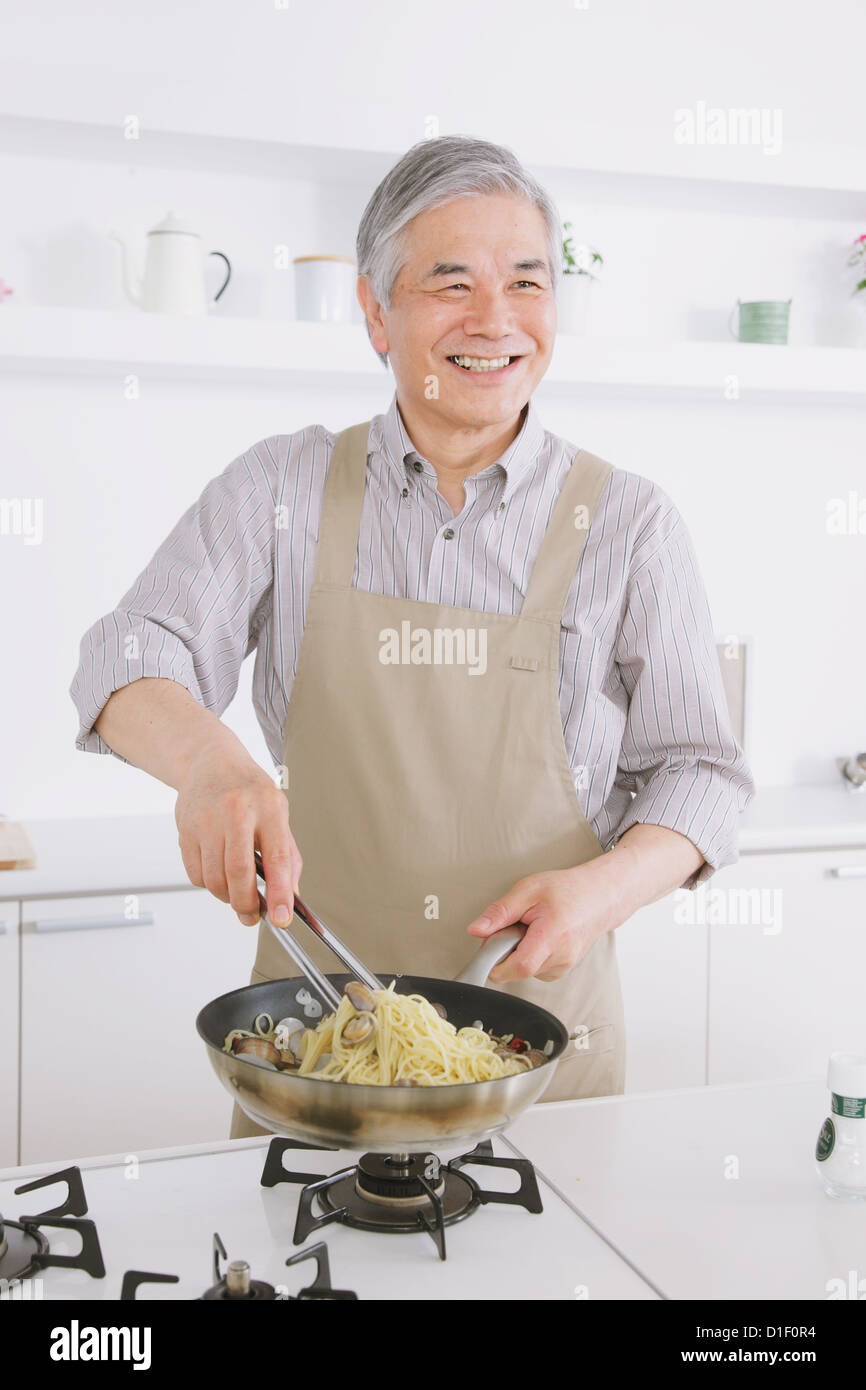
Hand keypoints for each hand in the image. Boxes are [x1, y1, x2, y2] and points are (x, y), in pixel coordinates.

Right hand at [174, 743, 301, 927]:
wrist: (210, 762)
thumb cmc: (249, 790)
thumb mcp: (278, 812)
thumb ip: (288, 854)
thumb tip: (290, 894)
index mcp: (268, 807)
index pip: (276, 857)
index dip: (279, 892)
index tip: (281, 918)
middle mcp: (236, 811)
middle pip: (238, 873)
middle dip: (247, 904)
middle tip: (253, 916)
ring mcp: (207, 820)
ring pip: (215, 879)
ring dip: (227, 897)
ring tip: (236, 891)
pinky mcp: (185, 830)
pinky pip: (195, 875)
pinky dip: (209, 884)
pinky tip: (218, 872)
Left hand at [465, 862, 619, 983]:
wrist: (599, 895)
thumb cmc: (567, 890)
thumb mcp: (527, 890)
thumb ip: (500, 912)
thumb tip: (476, 929)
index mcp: (552, 936)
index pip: (520, 967)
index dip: (497, 965)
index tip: (487, 953)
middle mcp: (561, 956)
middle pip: (519, 970)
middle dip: (506, 952)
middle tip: (513, 928)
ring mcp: (564, 966)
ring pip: (525, 971)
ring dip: (519, 953)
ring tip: (531, 929)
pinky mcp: (562, 969)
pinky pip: (535, 969)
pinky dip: (530, 955)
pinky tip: (539, 937)